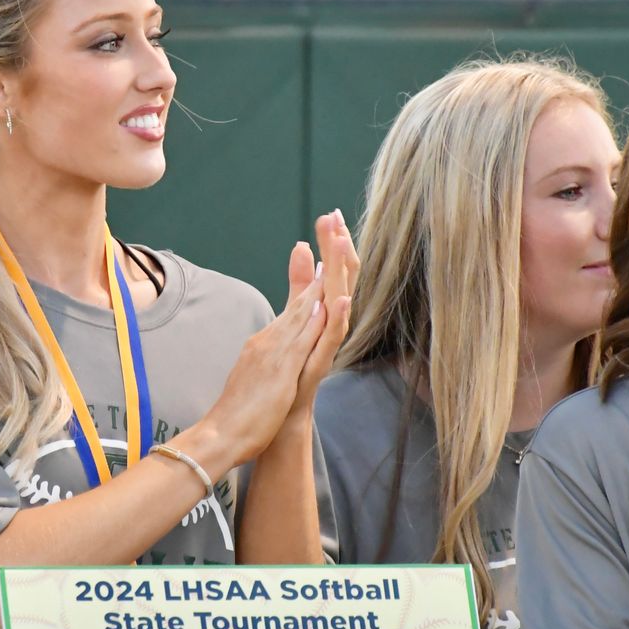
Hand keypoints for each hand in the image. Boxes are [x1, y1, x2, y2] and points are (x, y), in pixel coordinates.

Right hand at [197, 275, 330, 464]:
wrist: (220, 435)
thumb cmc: (237, 412)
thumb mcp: (256, 377)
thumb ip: (266, 360)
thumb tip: (273, 351)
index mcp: (264, 343)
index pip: (294, 309)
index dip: (310, 284)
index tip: (325, 260)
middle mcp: (269, 341)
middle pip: (300, 302)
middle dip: (319, 272)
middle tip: (331, 238)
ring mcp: (274, 353)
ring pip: (303, 314)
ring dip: (320, 284)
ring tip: (334, 256)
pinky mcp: (280, 371)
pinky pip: (302, 341)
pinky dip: (317, 320)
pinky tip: (328, 304)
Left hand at [283, 210, 358, 410]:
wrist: (284, 414)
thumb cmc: (292, 368)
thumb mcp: (294, 315)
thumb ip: (299, 281)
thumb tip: (302, 245)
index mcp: (322, 311)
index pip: (332, 270)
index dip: (332, 243)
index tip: (330, 213)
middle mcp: (330, 323)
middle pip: (338, 279)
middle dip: (338, 248)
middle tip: (337, 217)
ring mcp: (327, 343)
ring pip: (338, 301)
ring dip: (341, 273)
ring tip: (343, 243)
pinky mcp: (321, 363)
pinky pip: (332, 337)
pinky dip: (338, 318)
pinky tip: (342, 298)